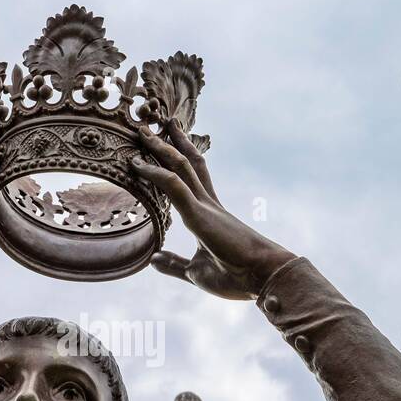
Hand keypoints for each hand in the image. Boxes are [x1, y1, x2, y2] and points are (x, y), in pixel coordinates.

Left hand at [130, 119, 296, 299]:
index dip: (179, 159)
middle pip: (187, 163)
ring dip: (160, 148)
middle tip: (156, 123)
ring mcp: (204, 207)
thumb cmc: (237, 276)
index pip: (192, 178)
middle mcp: (208, 204)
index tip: (166, 144)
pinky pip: (174, 187)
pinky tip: (137, 165)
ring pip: (179, 167)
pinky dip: (155, 174)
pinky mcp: (200, 215)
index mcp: (209, 214)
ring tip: (143, 131)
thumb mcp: (196, 271)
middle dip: (172, 142)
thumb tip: (154, 259)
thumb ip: (175, 264)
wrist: (264, 277)